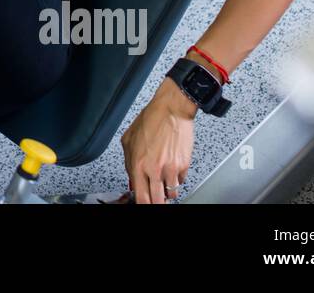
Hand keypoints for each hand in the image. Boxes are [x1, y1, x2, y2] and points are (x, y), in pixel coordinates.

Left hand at [119, 78, 196, 202]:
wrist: (171, 110)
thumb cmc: (151, 120)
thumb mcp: (128, 140)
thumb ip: (128, 162)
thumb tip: (132, 177)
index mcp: (138, 164)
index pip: (140, 197)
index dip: (142, 203)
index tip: (143, 202)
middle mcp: (155, 169)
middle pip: (157, 201)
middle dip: (156, 202)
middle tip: (155, 198)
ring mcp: (171, 169)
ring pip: (171, 194)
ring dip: (167, 192)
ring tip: (163, 182)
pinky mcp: (184, 166)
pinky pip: (181, 182)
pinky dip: (176, 180)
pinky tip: (171, 170)